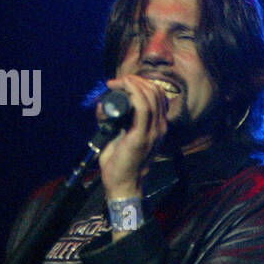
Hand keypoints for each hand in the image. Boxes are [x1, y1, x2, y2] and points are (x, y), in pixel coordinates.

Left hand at [96, 75, 171, 200]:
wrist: (123, 183)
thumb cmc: (121, 161)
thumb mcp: (120, 135)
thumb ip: (116, 120)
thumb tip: (103, 105)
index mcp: (158, 126)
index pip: (158, 96)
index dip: (142, 84)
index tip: (122, 83)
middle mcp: (160, 127)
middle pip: (156, 92)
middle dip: (135, 81)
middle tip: (116, 82)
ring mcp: (154, 132)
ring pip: (151, 96)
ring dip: (132, 84)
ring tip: (116, 83)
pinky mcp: (142, 136)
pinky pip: (143, 107)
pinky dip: (133, 92)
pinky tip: (123, 88)